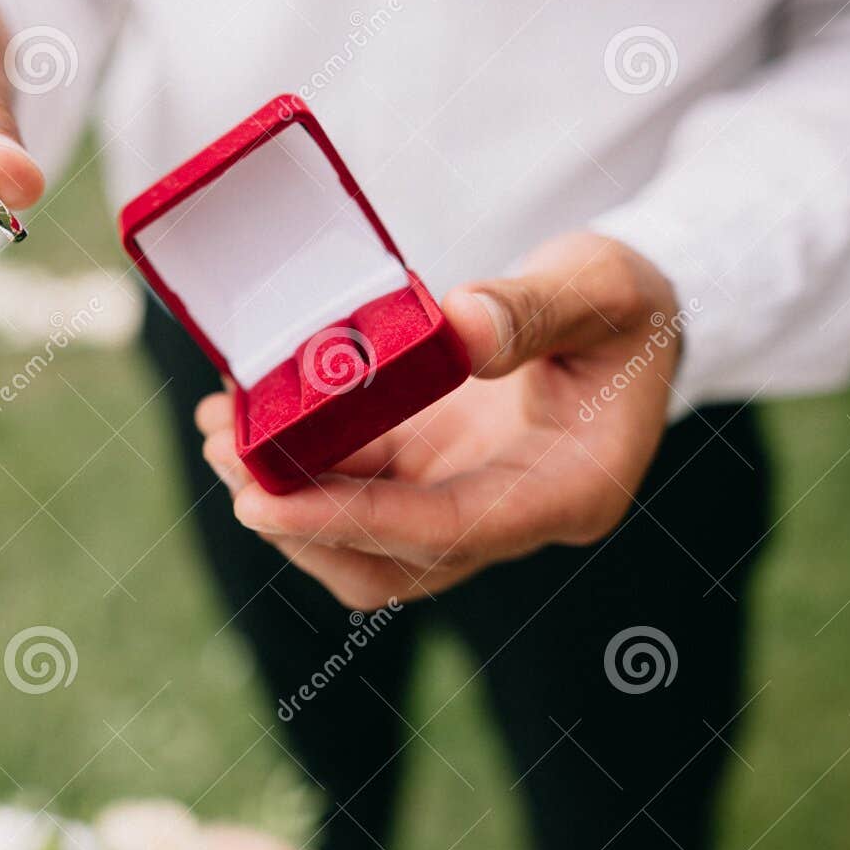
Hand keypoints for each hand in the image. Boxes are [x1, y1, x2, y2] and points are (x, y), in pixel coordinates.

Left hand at [198, 233, 680, 608]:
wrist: (626, 326)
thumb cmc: (626, 307)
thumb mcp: (603, 287)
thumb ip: (537, 309)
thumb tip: (456, 327)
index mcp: (566, 491)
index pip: (449, 531)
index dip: (353, 522)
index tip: (266, 506)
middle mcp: (510, 520)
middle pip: (388, 562)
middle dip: (299, 522)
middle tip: (228, 457)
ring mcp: (464, 506)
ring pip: (357, 543)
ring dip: (285, 500)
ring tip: (222, 433)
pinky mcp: (428, 479)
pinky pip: (351, 492)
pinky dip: (296, 465)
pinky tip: (247, 419)